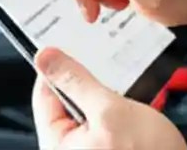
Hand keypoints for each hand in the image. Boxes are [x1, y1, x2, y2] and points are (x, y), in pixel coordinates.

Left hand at [31, 47, 186, 149]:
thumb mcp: (111, 111)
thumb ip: (77, 82)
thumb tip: (46, 58)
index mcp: (57, 145)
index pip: (44, 93)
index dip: (60, 66)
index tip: (74, 46)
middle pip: (70, 102)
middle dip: (93, 84)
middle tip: (113, 71)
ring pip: (95, 112)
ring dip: (115, 98)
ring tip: (133, 96)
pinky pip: (111, 126)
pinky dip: (125, 114)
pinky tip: (142, 111)